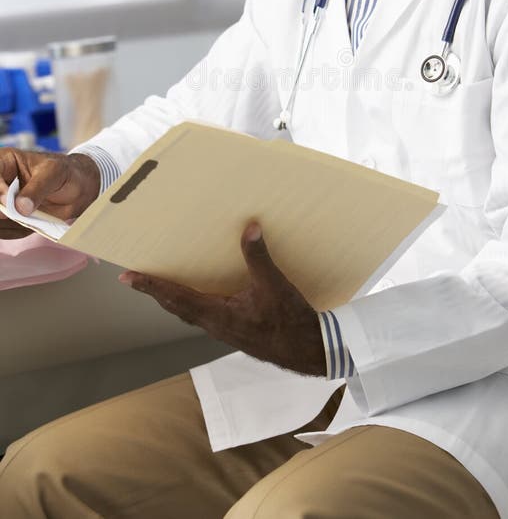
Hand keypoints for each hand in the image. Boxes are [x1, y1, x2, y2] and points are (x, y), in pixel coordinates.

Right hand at [0, 149, 100, 237]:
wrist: (78, 190)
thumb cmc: (65, 173)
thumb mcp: (54, 174)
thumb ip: (37, 188)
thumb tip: (20, 207)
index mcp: (4, 162)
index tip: (5, 200)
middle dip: (0, 212)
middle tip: (12, 216)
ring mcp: (0, 201)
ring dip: (5, 224)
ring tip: (28, 219)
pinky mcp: (6, 217)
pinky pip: (2, 230)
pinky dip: (11, 232)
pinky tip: (29, 225)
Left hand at [120, 222, 326, 376]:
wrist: (307, 351)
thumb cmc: (289, 322)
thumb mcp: (275, 286)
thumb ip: (258, 257)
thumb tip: (250, 228)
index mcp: (218, 314)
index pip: (176, 297)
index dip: (151, 286)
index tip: (128, 277)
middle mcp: (214, 324)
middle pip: (175, 306)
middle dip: (155, 291)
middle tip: (135, 278)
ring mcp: (223, 329)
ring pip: (188, 311)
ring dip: (171, 297)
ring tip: (160, 283)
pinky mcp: (233, 329)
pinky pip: (202, 314)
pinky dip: (191, 301)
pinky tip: (200, 293)